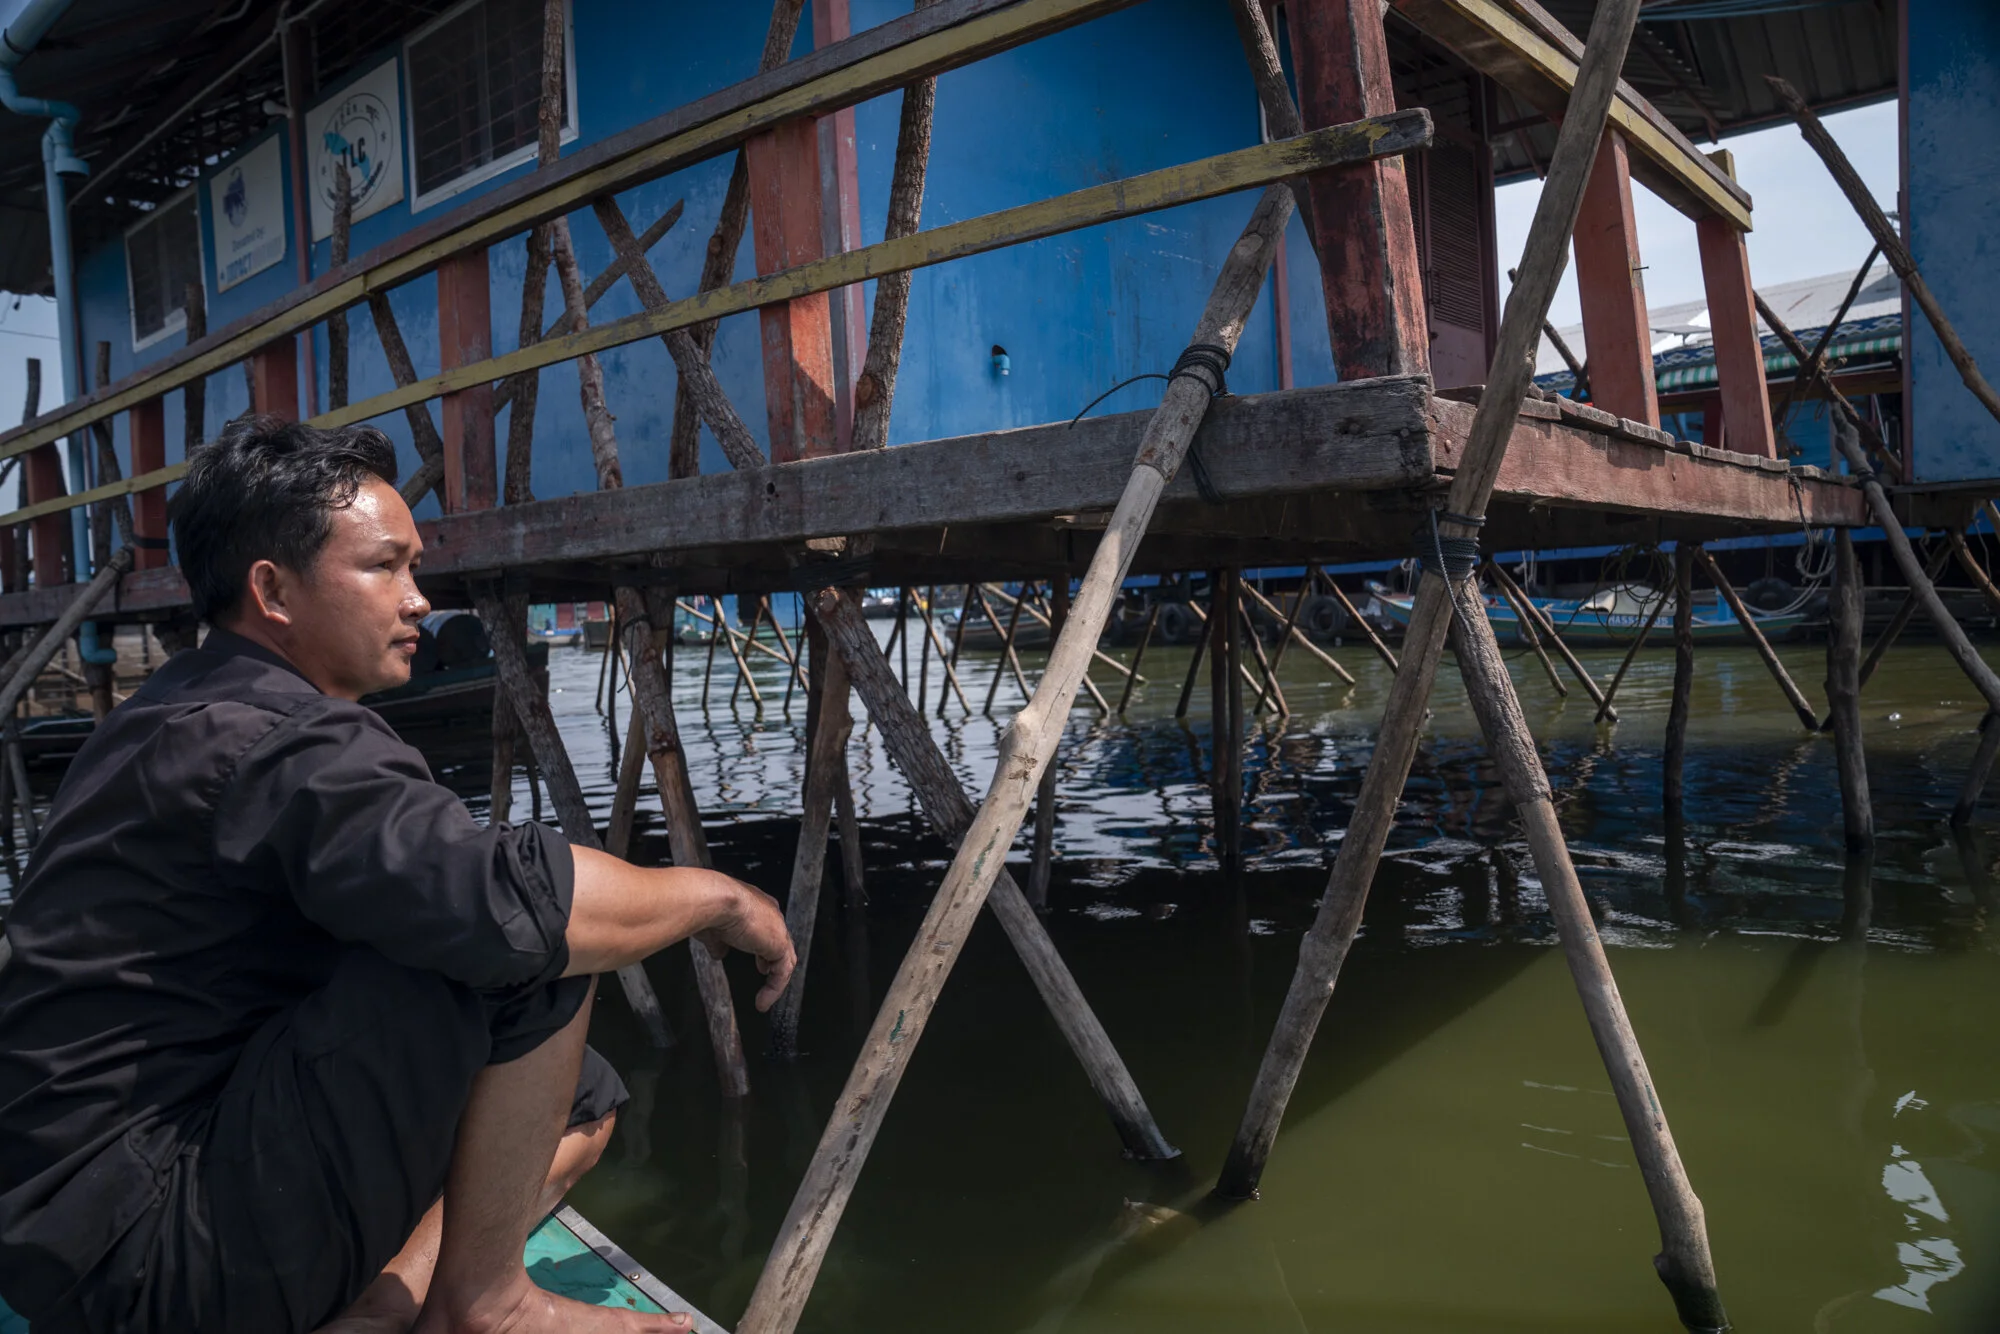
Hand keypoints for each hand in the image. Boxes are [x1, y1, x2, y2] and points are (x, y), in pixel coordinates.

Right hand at [699, 876, 795, 1011]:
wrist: (716, 900)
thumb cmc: (710, 906)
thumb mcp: (713, 928)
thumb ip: (718, 942)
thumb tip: (719, 954)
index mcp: (757, 905)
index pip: (767, 930)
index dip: (763, 948)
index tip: (759, 963)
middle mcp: (770, 914)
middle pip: (780, 943)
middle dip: (773, 962)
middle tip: (765, 976)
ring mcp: (777, 929)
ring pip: (784, 959)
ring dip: (776, 979)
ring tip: (765, 997)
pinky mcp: (779, 944)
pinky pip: (782, 972)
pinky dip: (775, 988)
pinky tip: (763, 1000)